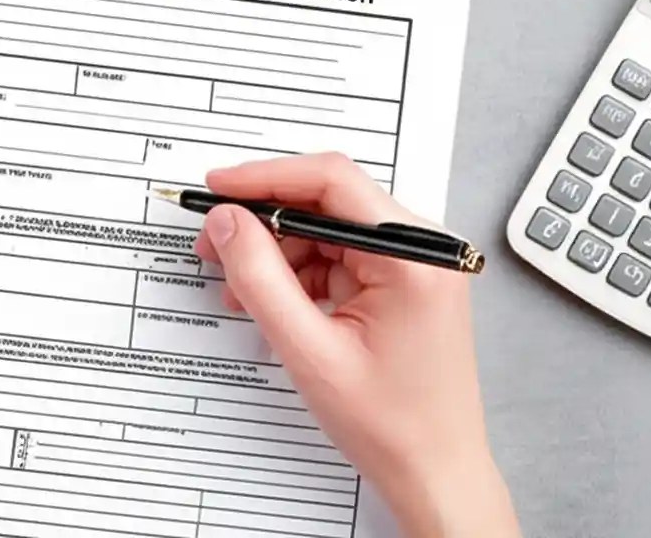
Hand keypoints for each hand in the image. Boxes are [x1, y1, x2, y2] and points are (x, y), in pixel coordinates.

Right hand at [195, 154, 519, 537]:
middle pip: (328, 201)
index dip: (266, 178)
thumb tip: (228, 223)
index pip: (332, 182)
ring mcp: (414, 266)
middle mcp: (423, 250)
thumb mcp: (309, 350)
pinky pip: (339, 257)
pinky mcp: (401, 283)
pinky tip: (271, 299)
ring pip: (328, 230)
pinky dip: (298, 273)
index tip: (219, 187)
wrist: (434, 472)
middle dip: (265, 220)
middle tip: (216, 242)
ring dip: (277, 251)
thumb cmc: (392, 425)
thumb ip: (261, 278)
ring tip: (239, 287)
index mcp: (414, 257)